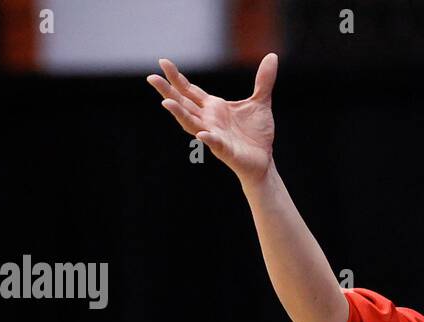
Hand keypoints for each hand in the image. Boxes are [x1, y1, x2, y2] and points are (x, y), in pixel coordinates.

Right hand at [146, 54, 277, 185]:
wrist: (264, 161)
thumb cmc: (256, 134)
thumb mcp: (261, 102)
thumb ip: (263, 80)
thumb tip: (272, 56)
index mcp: (213, 108)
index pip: (190, 90)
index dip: (177, 77)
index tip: (163, 62)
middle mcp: (209, 120)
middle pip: (183, 104)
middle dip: (168, 91)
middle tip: (151, 77)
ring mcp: (215, 136)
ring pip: (192, 124)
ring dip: (179, 114)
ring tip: (166, 103)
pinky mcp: (226, 151)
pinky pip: (215, 144)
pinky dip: (208, 138)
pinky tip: (201, 133)